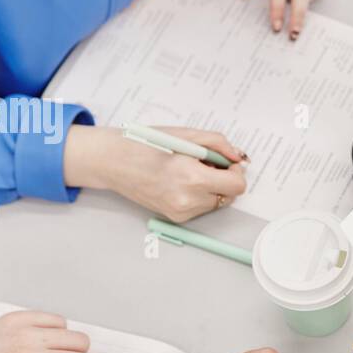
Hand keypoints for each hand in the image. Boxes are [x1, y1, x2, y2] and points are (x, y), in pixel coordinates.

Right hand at [64, 124, 247, 221]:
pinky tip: (180, 182)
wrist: (114, 162)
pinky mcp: (176, 217)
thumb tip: (238, 157)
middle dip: (223, 179)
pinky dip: (198, 195)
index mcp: (192, 177)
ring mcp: (181, 212)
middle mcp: (188, 199)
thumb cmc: (146, 144)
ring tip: (188, 171)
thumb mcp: (186, 135)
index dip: (236, 172)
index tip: (228, 163)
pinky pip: (201, 208)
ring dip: (211, 187)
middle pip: (229, 195)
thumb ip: (218, 144)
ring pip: (216, 202)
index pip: (237, 185)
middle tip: (205, 163)